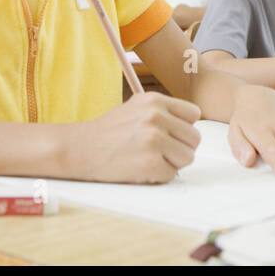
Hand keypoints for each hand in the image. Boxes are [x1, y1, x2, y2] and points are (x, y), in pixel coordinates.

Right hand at [67, 92, 201, 182]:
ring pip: (188, 157)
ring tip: (150, 158)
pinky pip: (172, 175)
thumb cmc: (109, 131)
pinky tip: (141, 168)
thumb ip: (164, 112)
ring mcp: (153, 140)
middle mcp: (156, 116)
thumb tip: (190, 125)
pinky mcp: (150, 163)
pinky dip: (159, 176)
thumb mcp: (137, 107)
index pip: (194, 114)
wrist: (80, 149)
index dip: (183, 127)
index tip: (170, 134)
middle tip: (160, 151)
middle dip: (180, 148)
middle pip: (194, 138)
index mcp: (155, 100)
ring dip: (172, 163)